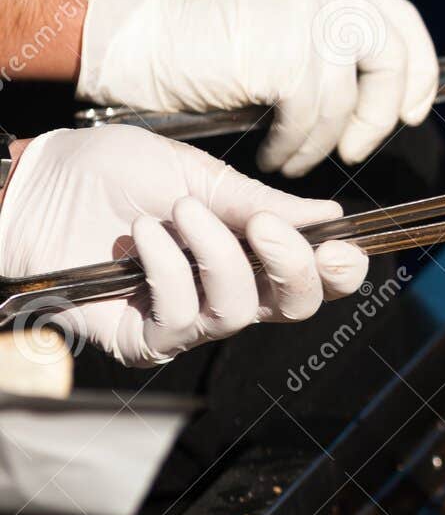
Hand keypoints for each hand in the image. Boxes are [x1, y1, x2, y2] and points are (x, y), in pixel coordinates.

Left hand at [0, 127, 368, 366]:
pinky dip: (168, 272)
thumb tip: (331, 216)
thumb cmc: (109, 174)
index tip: (339, 243)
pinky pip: (181, 321)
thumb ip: (258, 203)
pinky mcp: (142, 340)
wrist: (34, 184)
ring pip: (238, 312)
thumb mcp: (194, 175)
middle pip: (296, 308)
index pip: (318, 277)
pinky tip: (143, 238)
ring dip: (216, 256)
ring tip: (179, 212)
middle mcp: (230, 292)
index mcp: (253, 251)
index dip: (341, 269)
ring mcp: (187, 320)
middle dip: (293, 268)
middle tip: (266, 227)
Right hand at [76, 0, 437, 176]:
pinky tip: (273, 154)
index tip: (413, 112)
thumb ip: (331, 45)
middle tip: (356, 150)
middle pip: (391, 60)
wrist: (139, 36)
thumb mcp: (283, 23)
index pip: (402, 22)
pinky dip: (294, 147)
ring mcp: (307, 20)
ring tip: (294, 159)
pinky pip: (310, 119)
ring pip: (345, 102)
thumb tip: (381, 97)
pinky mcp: (286, 57)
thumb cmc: (203, 41)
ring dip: (322, 144)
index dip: (419, 71)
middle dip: (379, 116)